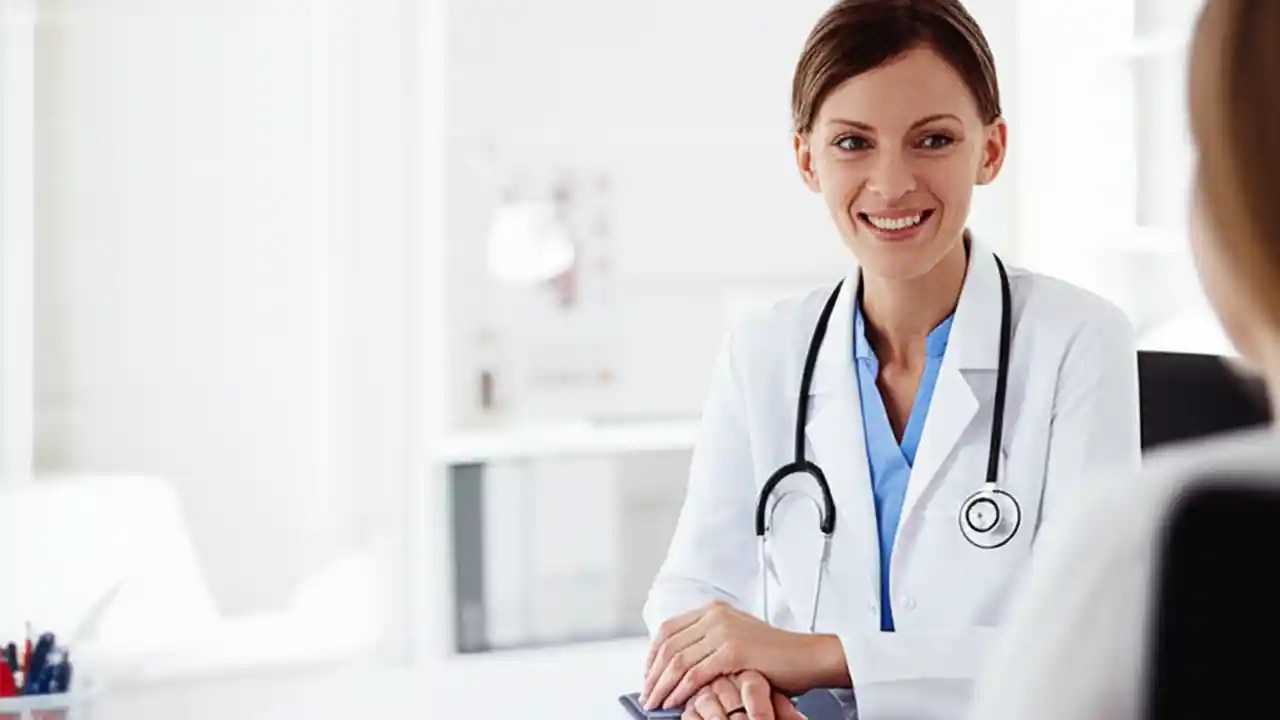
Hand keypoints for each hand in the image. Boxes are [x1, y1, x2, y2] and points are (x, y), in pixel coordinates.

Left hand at [641, 600, 829, 709]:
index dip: (652, 654)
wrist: (807, 657)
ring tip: (655, 702)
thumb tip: (681, 662)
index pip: (669, 629)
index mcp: (714, 610)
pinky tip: (674, 702)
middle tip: (646, 693)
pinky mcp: (732, 652)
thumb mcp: (738, 638)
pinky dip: (680, 691)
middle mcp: (716, 616)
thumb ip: (710, 642)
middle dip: (652, 673)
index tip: (648, 674)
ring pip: (678, 661)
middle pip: (668, 645)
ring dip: (661, 685)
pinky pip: (695, 674)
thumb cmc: (776, 655)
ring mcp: (723, 632)